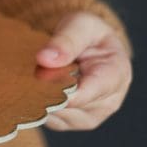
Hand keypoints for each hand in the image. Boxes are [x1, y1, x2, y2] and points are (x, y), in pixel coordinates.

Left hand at [36, 11, 131, 130]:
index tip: (40, 77)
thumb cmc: (88, 33)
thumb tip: (45, 59)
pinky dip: (40, 107)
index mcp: (116, 75)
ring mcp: (92, 115)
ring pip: (60, 118)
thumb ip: (66, 40)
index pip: (88, 93)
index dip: (61, 90)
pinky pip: (53, 121)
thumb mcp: (80, 24)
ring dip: (43, 100)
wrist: (87, 46)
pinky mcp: (74, 121)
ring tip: (33, 79)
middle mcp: (109, 101)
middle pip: (72, 107)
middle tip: (30, 74)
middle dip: (49, 92)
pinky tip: (35, 89)